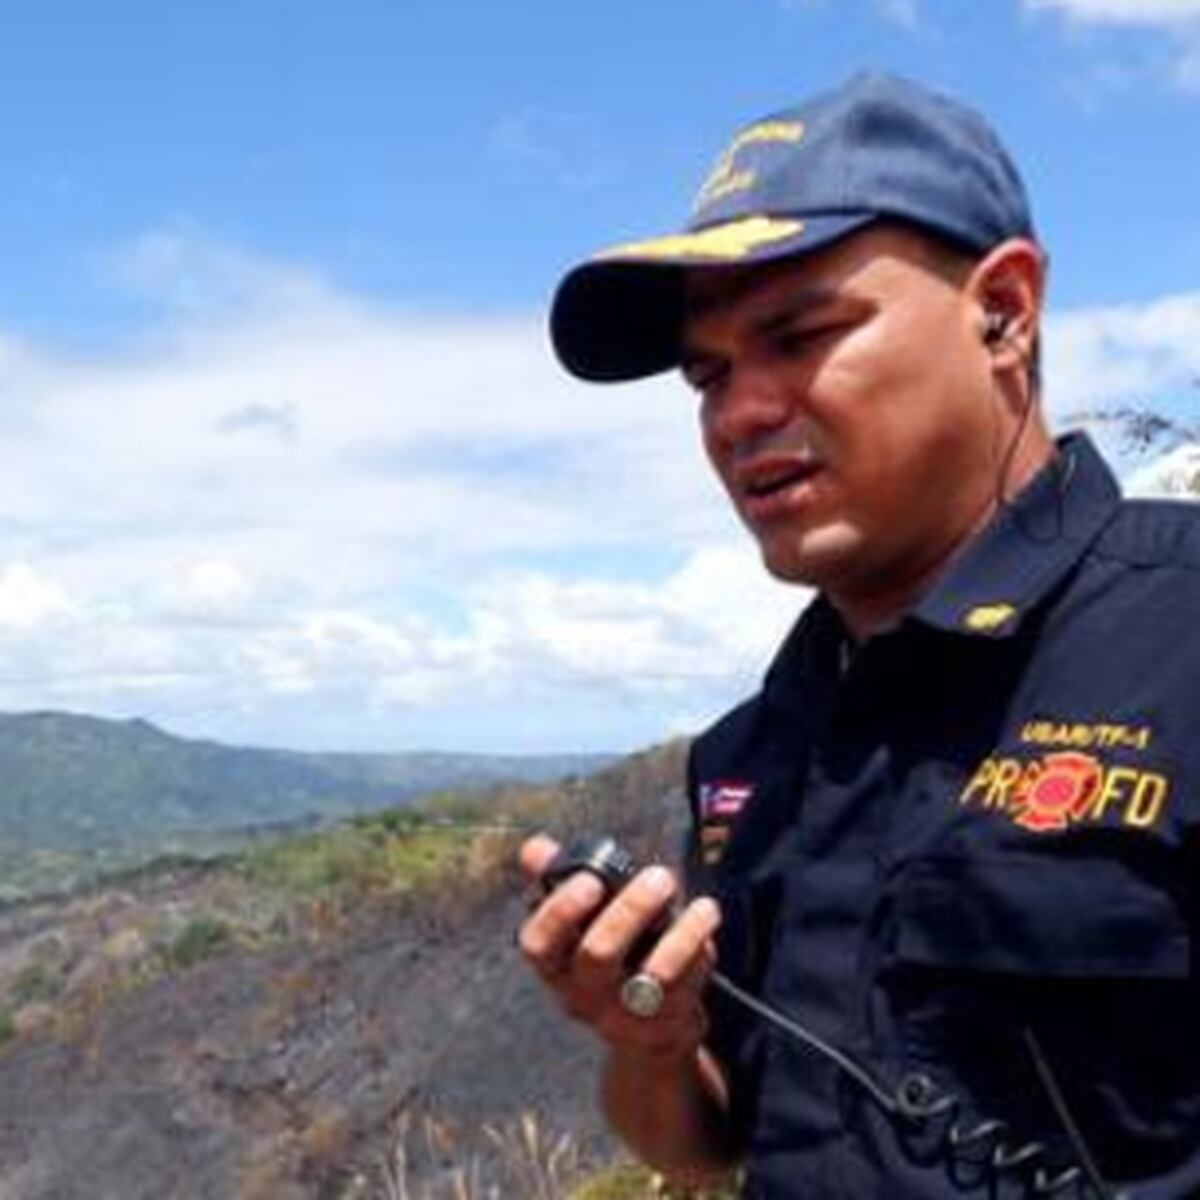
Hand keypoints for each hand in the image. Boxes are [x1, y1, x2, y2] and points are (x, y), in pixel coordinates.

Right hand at [517, 833, 721, 1060]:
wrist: (643, 1033)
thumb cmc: (609, 956)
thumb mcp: (578, 925)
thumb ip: (558, 882)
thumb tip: (534, 848)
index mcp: (555, 965)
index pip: (538, 943)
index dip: (560, 911)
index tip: (590, 879)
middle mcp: (584, 994)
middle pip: (598, 954)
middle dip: (630, 909)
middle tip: (659, 876)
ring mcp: (626, 1014)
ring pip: (653, 974)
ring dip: (679, 933)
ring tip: (697, 901)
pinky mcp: (666, 1022)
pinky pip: (688, 985)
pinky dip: (700, 947)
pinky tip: (706, 917)